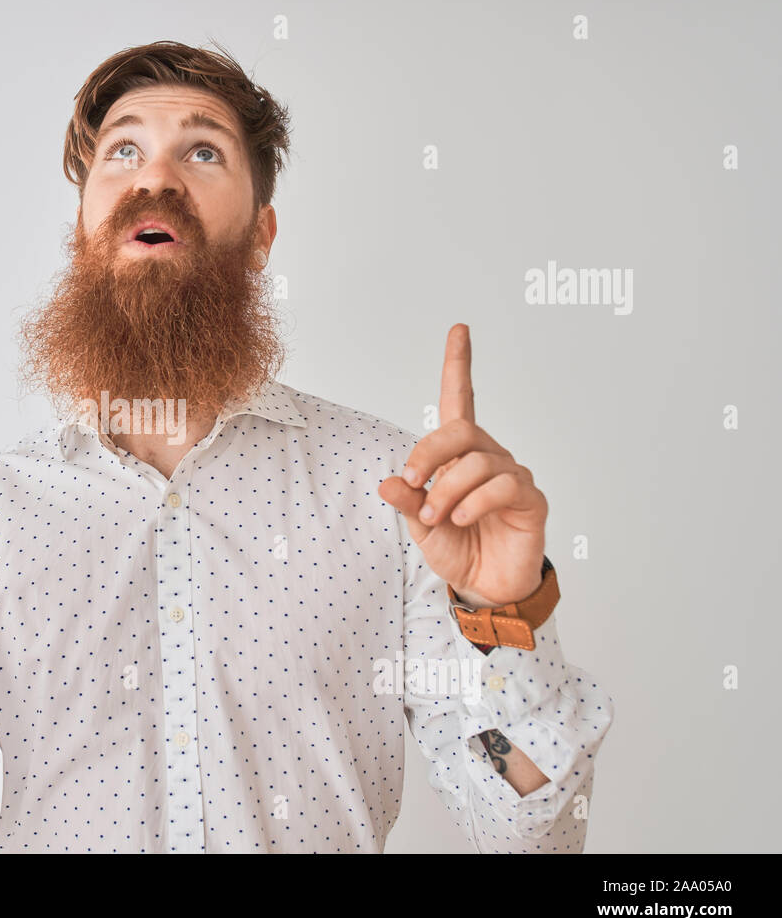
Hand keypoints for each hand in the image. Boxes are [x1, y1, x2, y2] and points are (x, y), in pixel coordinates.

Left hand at [376, 324, 546, 606]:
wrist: (485, 586)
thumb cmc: (457, 547)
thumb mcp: (420, 523)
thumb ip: (407, 500)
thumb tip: (387, 482)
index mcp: (460, 455)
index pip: (461, 401)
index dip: (459, 365)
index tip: (459, 330)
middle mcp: (488, 457)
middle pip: (460, 430)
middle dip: (428, 452)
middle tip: (411, 481)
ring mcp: (512, 476)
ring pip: (477, 462)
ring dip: (447, 490)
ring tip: (436, 516)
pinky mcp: (530, 499)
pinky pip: (502, 485)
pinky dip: (474, 502)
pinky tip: (463, 518)